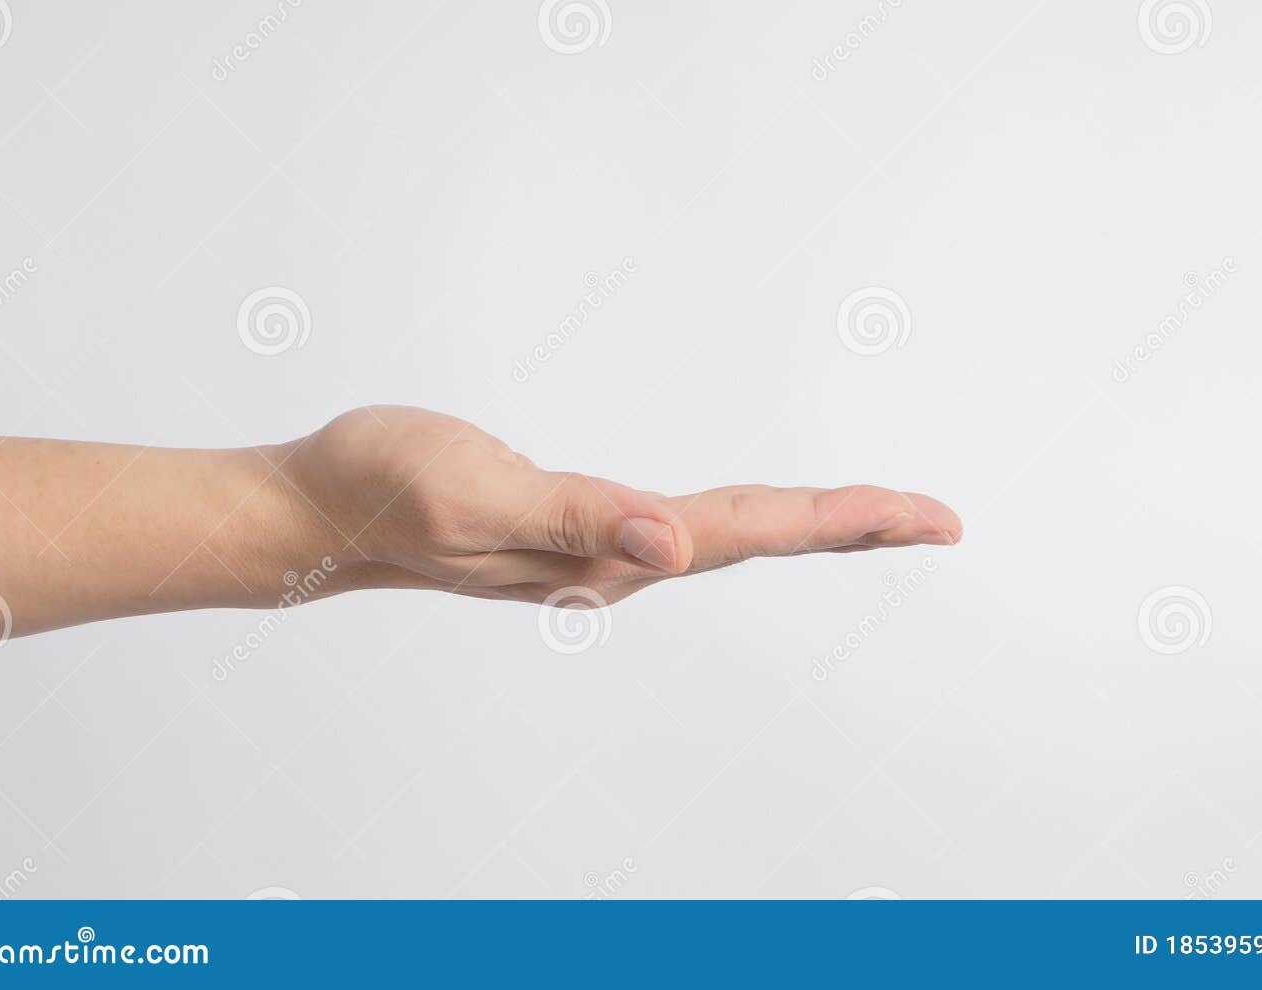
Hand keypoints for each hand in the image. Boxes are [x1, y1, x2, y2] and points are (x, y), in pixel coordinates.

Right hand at [277, 406, 960, 605]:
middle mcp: (617, 563)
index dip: (842, 519)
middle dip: (853, 527)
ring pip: (732, 533)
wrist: (319, 509)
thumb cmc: (383, 490)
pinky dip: (748, 515)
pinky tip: (759, 516)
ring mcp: (600, 550)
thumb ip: (575, 519)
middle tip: (942, 519)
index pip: (748, 532)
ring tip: (881, 516)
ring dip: (810, 525)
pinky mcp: (580, 528)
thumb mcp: (474, 494)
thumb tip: (671, 543)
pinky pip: (690, 522)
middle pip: (760, 538)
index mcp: (605, 557)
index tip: (928, 516)